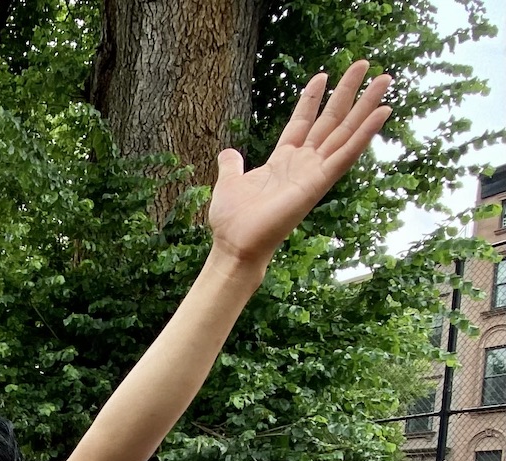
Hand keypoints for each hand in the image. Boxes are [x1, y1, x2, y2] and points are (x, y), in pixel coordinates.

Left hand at [208, 61, 391, 271]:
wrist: (234, 245)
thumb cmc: (231, 220)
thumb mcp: (230, 183)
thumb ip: (232, 165)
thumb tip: (228, 152)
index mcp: (282, 160)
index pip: (302, 122)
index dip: (311, 99)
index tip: (322, 75)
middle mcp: (303, 164)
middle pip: (331, 121)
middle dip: (347, 92)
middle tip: (364, 63)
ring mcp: (314, 172)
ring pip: (346, 132)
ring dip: (366, 105)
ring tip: (385, 78)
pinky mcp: (320, 183)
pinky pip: (347, 155)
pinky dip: (365, 134)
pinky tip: (382, 112)